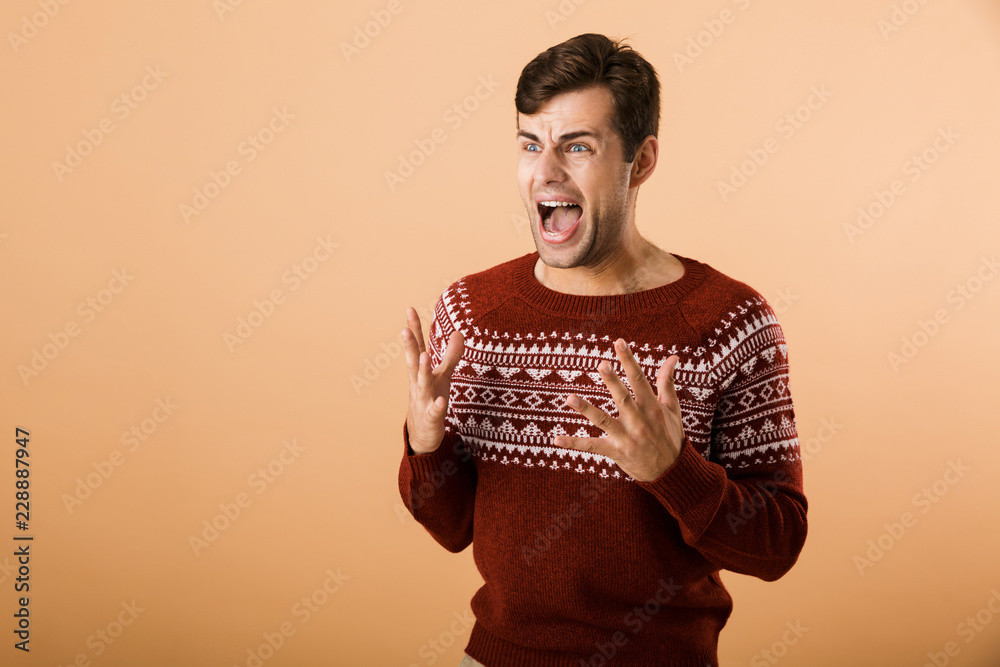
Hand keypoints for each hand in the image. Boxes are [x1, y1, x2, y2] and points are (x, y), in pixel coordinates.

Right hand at [403, 306, 463, 453]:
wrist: (423, 434)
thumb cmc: (431, 399)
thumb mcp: (442, 376)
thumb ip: (450, 355)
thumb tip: (459, 332)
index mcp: (420, 372)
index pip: (417, 347)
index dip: (414, 329)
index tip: (409, 309)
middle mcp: (418, 384)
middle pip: (413, 362)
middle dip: (410, 346)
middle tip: (404, 330)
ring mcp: (423, 400)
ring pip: (422, 384)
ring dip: (422, 371)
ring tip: (425, 356)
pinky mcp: (431, 418)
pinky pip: (435, 412)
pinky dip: (437, 406)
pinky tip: (441, 400)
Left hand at [554, 338, 684, 481]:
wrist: (672, 471)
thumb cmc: (670, 435)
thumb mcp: (672, 408)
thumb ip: (667, 381)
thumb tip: (673, 357)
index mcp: (651, 407)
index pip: (639, 379)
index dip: (629, 360)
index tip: (619, 342)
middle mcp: (639, 420)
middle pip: (623, 398)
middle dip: (612, 381)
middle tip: (601, 364)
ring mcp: (626, 437)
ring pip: (603, 420)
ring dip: (586, 409)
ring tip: (570, 398)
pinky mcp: (616, 452)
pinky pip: (591, 446)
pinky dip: (573, 443)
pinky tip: (555, 439)